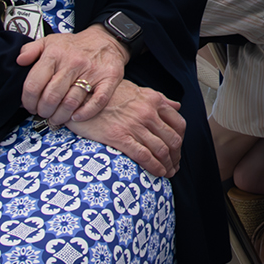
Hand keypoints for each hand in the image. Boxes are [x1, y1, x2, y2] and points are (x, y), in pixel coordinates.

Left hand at [16, 24, 129, 125]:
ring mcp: (92, 72)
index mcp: (55, 54)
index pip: (34, 85)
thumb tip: (19, 61)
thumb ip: (30, 50)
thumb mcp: (50, 41)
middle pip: (51, 97)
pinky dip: (85, 113)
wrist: (105, 39)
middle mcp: (73, 63)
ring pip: (71, 102)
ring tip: (56, 118)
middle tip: (43, 113)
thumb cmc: (75, 46)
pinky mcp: (109, 79)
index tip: (29, 106)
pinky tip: (76, 116)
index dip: (28, 101)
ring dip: (60, 116)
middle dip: (43, 111)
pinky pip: (97, 101)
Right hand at [66, 79, 185, 177]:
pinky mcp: (120, 137)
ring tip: (168, 172)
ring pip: (161, 150)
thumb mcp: (138, 89)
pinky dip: (154, 167)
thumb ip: (159, 98)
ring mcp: (134, 126)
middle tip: (174, 165)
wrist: (82, 95)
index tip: (178, 149)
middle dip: (176, 156)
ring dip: (168, 165)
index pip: (179, 124)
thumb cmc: (109, 93)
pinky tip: (158, 173)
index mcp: (154, 101)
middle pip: (172, 139)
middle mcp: (147, 113)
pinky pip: (144, 156)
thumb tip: (177, 106)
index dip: (181, 140)